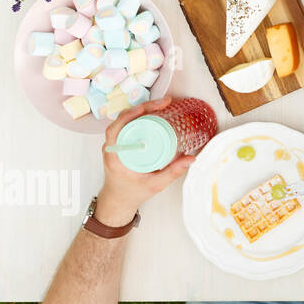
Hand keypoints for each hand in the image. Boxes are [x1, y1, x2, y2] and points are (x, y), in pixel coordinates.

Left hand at [95, 97, 193, 224]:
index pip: (116, 129)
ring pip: (127, 120)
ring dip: (143, 110)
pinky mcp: (123, 142)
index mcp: (114, 155)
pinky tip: (154, 112)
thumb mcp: (154, 185)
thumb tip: (190, 158)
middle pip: (124, 119)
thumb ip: (172, 173)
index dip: (130, 115)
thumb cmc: (131, 193)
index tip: (146, 108)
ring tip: (161, 105)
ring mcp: (117, 143)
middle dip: (143, 107)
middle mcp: (113, 146)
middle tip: (164, 103)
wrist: (118, 200)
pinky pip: (130, 124)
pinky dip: (142, 116)